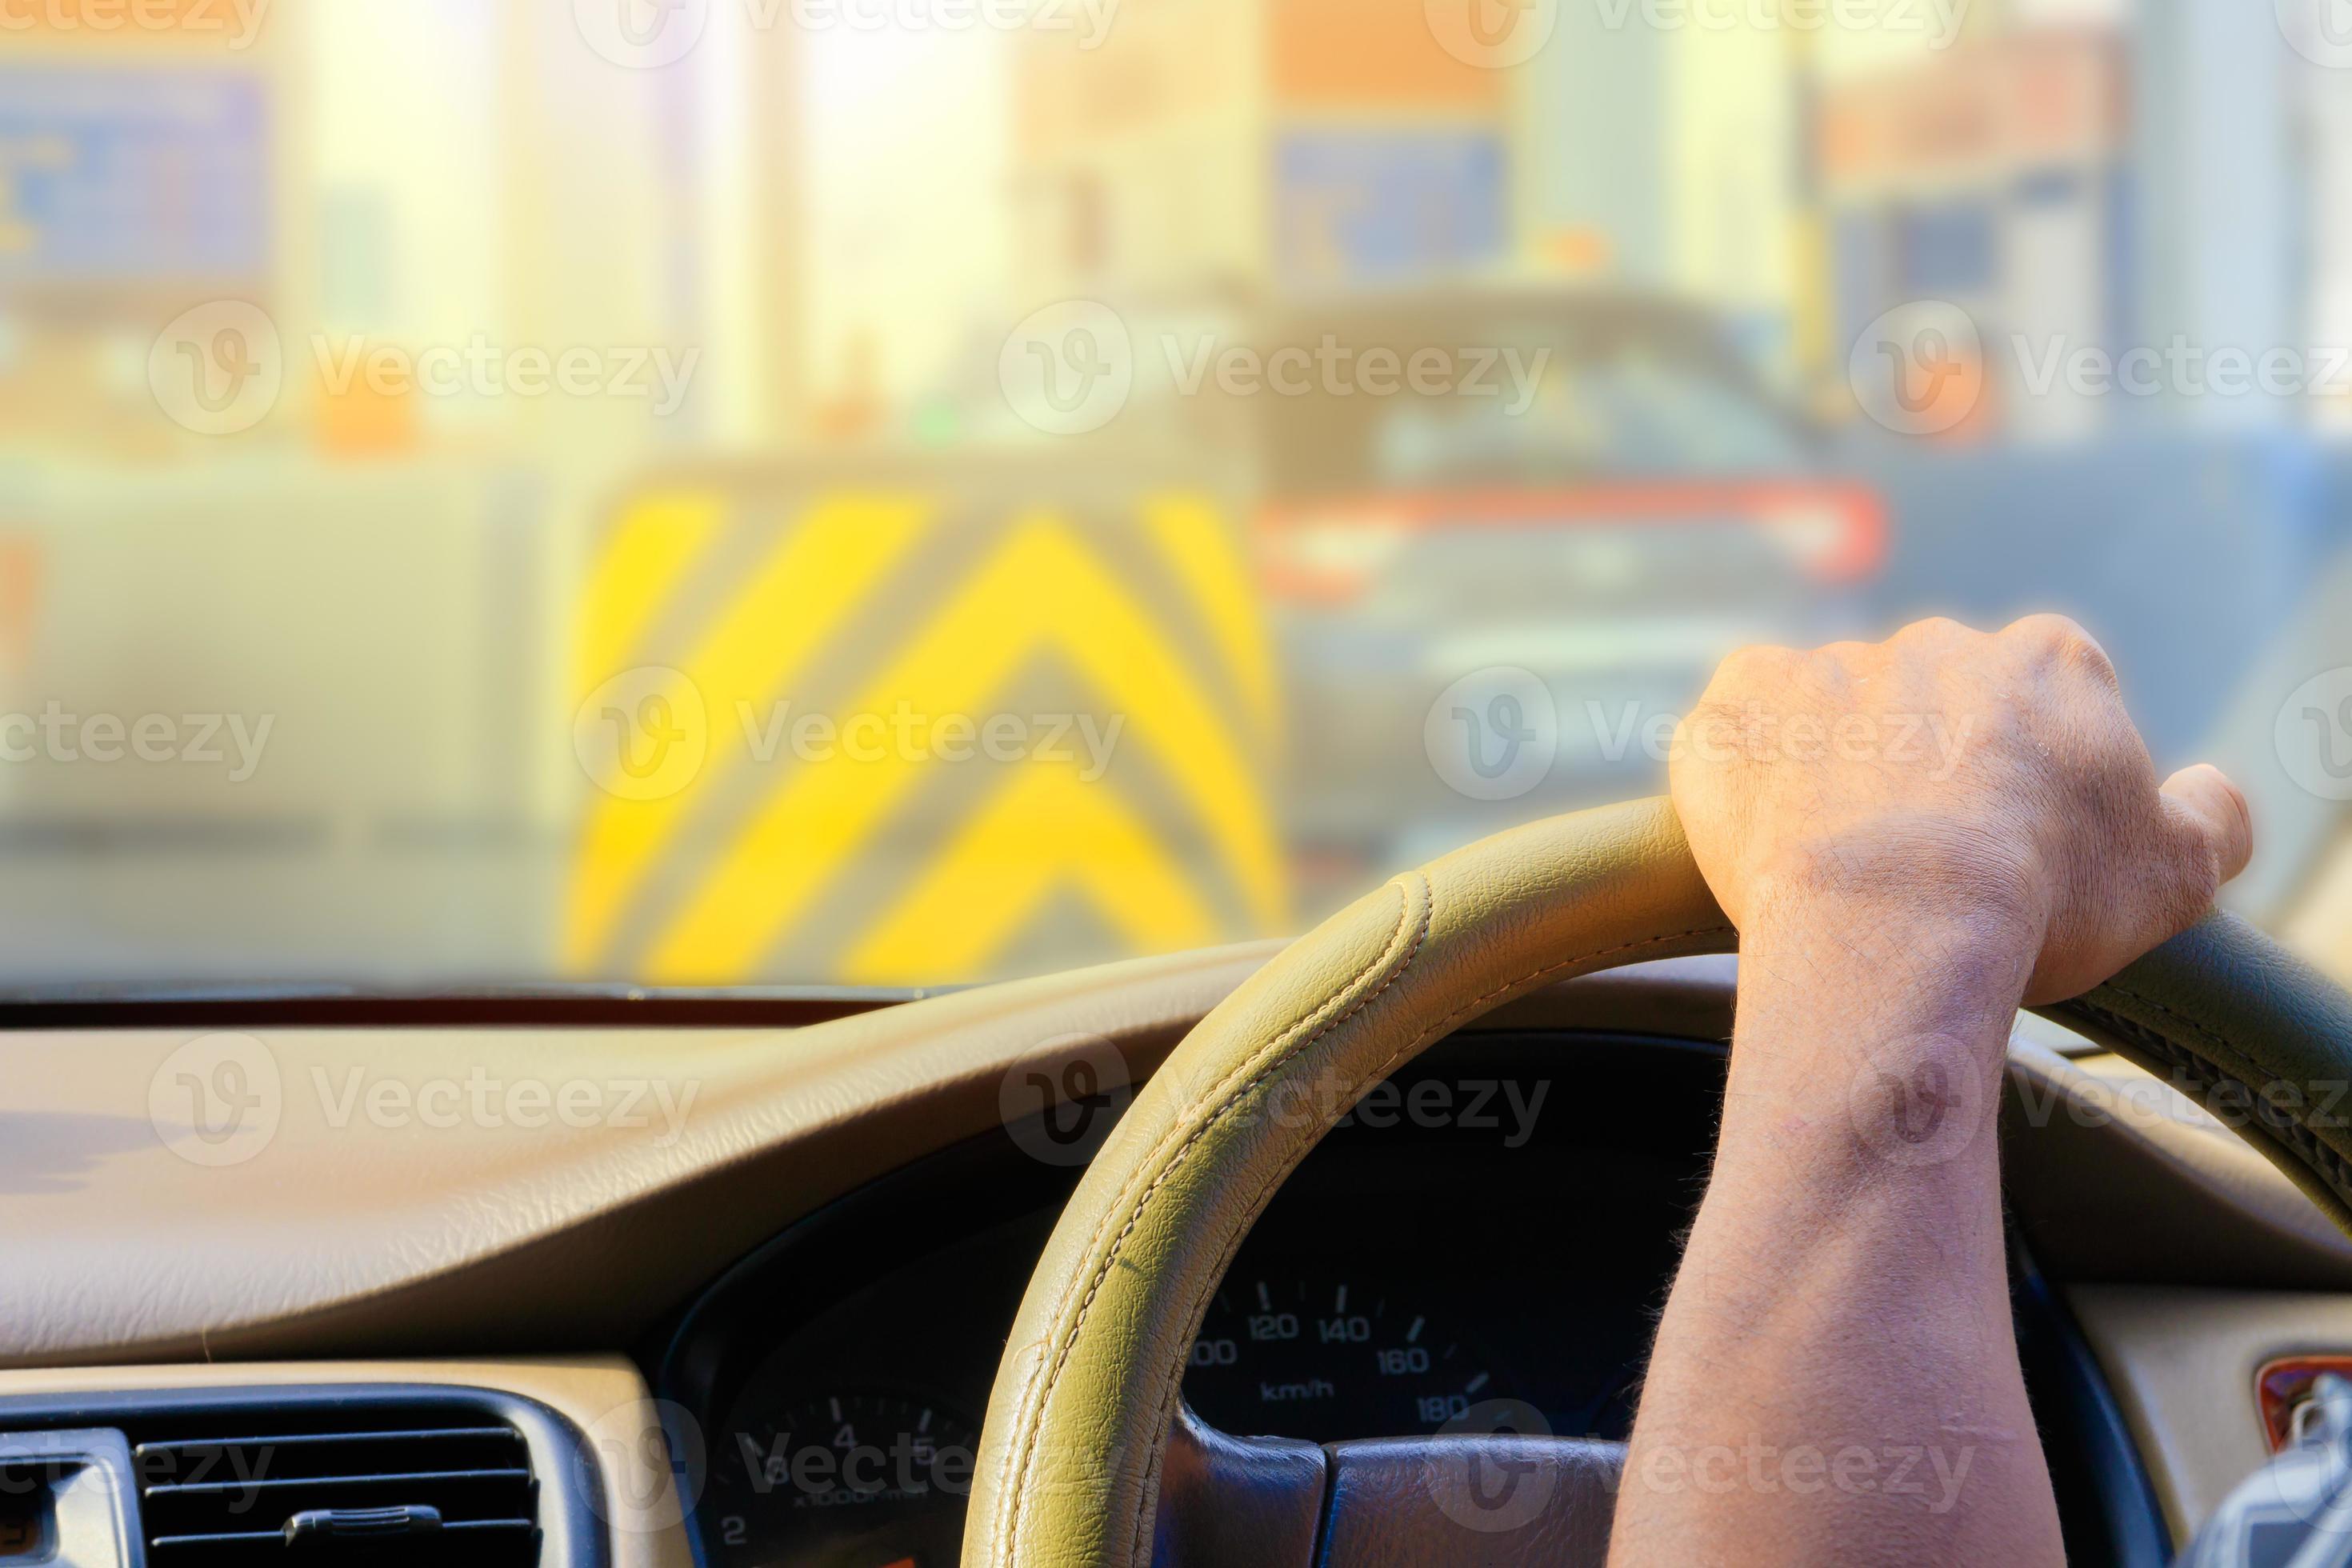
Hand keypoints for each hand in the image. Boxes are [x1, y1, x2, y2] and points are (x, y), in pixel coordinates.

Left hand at [1670, 614, 2251, 1005]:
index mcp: (2046, 661)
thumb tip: (2207, 792)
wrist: (1892, 924)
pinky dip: (1742, 776)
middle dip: (1925, 769)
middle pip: (1931, 701)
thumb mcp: (2178, 874)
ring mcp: (1825, 667)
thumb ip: (2210, 817)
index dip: (2026, 775)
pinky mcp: (1734, 708)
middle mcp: (1932, 643)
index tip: (2011, 838)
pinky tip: (1763, 839)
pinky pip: (1734, 732)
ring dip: (1830, 773)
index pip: (2047, 696)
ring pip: (1829, 717)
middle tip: (1919, 863)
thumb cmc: (2039, 901)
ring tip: (1837, 866)